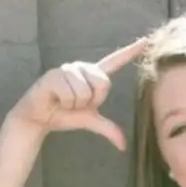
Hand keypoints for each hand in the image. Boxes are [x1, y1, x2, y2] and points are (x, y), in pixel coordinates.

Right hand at [8, 39, 145, 150]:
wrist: (38, 119)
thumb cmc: (63, 115)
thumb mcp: (89, 121)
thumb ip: (108, 129)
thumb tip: (123, 146)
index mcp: (93, 75)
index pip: (115, 61)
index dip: (131, 51)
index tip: (147, 40)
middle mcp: (83, 68)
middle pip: (103, 83)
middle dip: (91, 101)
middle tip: (75, 104)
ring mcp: (68, 69)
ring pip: (85, 90)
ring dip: (75, 103)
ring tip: (63, 101)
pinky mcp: (54, 75)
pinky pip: (70, 92)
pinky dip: (64, 102)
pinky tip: (55, 100)